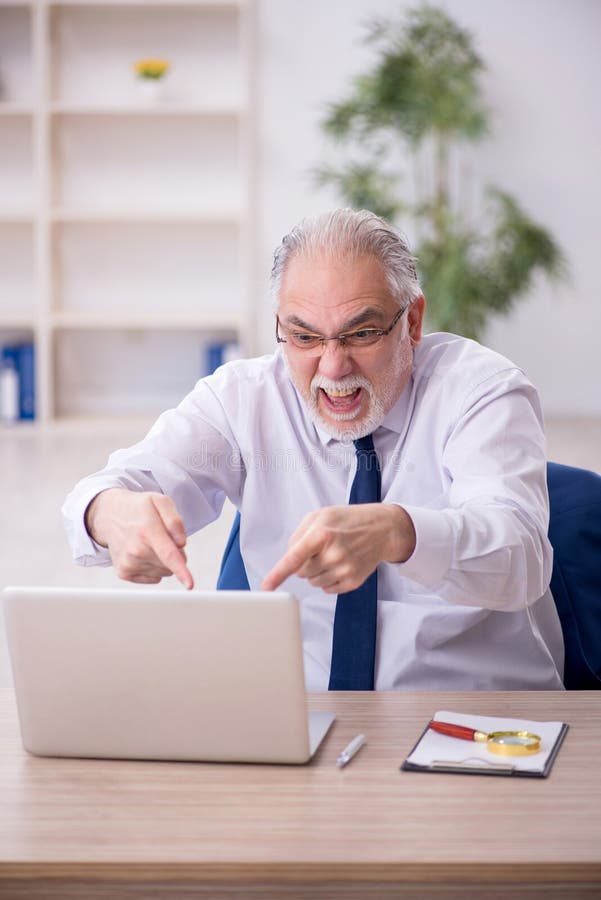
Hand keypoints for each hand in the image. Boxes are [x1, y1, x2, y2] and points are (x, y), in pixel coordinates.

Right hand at [85, 489, 193, 588]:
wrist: (110, 515)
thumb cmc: (138, 509)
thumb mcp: (160, 501)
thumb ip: (175, 520)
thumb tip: (181, 543)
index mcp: (147, 530)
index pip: (168, 554)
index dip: (181, 570)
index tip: (189, 584)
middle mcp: (135, 549)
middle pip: (171, 564)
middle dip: (174, 553)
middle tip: (160, 536)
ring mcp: (128, 563)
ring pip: (164, 572)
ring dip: (162, 560)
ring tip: (149, 543)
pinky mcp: (124, 573)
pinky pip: (153, 578)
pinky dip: (153, 567)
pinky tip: (142, 552)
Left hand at [261, 503, 415, 592]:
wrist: (382, 529)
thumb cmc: (348, 520)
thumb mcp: (321, 515)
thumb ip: (299, 535)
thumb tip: (289, 558)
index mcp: (322, 534)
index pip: (294, 558)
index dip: (277, 575)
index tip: (266, 587)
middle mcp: (333, 554)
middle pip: (301, 572)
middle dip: (305, 563)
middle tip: (321, 548)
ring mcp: (345, 569)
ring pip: (313, 582)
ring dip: (317, 572)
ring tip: (333, 554)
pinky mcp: (353, 582)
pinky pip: (327, 589)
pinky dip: (328, 579)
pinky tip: (341, 564)